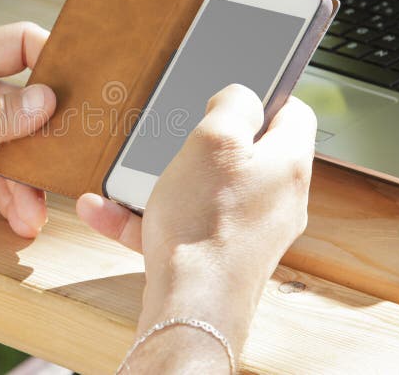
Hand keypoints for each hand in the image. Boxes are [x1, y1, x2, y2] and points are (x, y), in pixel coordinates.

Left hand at [0, 22, 55, 237]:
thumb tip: (44, 101)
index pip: (17, 45)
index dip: (49, 55)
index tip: (77, 79)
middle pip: (30, 104)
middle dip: (50, 131)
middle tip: (71, 152)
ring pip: (24, 151)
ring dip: (33, 179)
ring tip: (34, 209)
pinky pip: (9, 184)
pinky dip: (18, 203)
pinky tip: (22, 219)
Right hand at [76, 84, 315, 367]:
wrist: (190, 306)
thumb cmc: (207, 226)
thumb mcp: (215, 139)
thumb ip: (233, 104)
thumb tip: (240, 97)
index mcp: (288, 164)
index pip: (293, 113)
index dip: (264, 94)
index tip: (233, 93)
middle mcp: (276, 199)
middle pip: (245, 153)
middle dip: (202, 141)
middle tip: (177, 135)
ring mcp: (248, 231)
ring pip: (204, 189)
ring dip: (163, 179)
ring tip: (127, 176)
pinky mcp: (219, 255)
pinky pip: (181, 222)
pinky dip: (146, 215)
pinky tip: (105, 210)